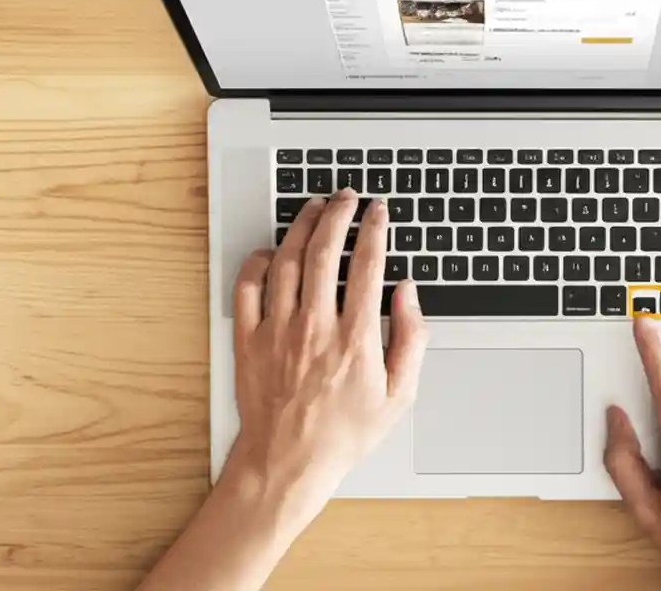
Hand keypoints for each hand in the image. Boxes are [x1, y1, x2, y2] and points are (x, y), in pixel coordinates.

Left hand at [226, 188, 427, 527]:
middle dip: (339, 214)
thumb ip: (411, 338)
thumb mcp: (400, 395)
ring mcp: (277, 331)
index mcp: (356, 338)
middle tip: (346, 197)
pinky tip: (273, 251)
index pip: (368, 265)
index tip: (378, 212)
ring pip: (287, 260)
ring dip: (301, 226)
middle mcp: (315, 327)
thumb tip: (408, 293)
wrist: (288, 462)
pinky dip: (259, 261)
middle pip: (325, 251)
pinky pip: (249, 286)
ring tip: (314, 208)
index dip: (375, 229)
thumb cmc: (344, 433)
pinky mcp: (249, 339)